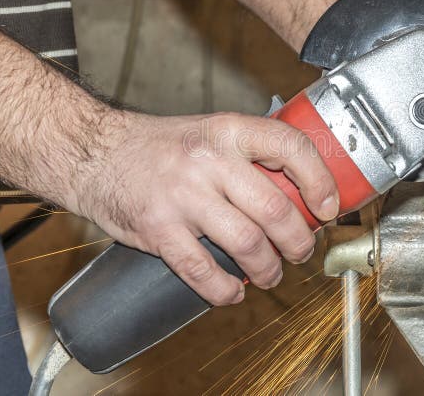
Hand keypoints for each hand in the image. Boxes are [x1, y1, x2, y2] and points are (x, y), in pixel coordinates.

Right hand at [71, 111, 338, 305]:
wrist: (94, 153)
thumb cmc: (159, 146)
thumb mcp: (210, 132)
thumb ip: (249, 156)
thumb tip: (299, 191)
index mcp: (228, 131)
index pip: (290, 146)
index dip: (319, 179)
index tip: (328, 206)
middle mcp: (208, 161)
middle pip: (275, 209)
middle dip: (298, 240)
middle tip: (301, 250)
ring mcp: (183, 196)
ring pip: (247, 243)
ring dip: (269, 268)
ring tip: (271, 273)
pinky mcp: (158, 229)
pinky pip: (203, 270)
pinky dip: (225, 289)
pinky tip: (232, 291)